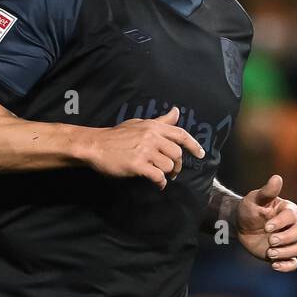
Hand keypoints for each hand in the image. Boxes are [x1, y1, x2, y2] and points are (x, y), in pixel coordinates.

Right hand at [83, 105, 204, 187]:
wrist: (96, 145)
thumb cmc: (116, 136)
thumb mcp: (139, 124)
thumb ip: (160, 121)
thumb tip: (176, 111)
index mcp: (153, 127)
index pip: (180, 135)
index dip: (194, 145)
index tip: (201, 154)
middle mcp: (152, 137)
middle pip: (177, 154)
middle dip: (178, 165)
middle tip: (173, 172)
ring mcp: (145, 151)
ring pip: (169, 166)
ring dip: (167, 174)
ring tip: (162, 176)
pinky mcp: (138, 165)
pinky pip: (157, 176)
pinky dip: (160, 182)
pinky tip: (157, 184)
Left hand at [237, 174, 296, 271]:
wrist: (241, 225)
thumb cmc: (249, 209)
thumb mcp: (255, 199)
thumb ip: (267, 191)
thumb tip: (277, 177)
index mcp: (287, 211)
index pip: (291, 216)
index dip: (281, 222)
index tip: (267, 226)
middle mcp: (292, 225)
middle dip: (285, 238)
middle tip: (270, 241)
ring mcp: (289, 241)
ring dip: (286, 253)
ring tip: (270, 253)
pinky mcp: (283, 254)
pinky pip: (293, 263)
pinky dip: (287, 266)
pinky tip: (274, 266)